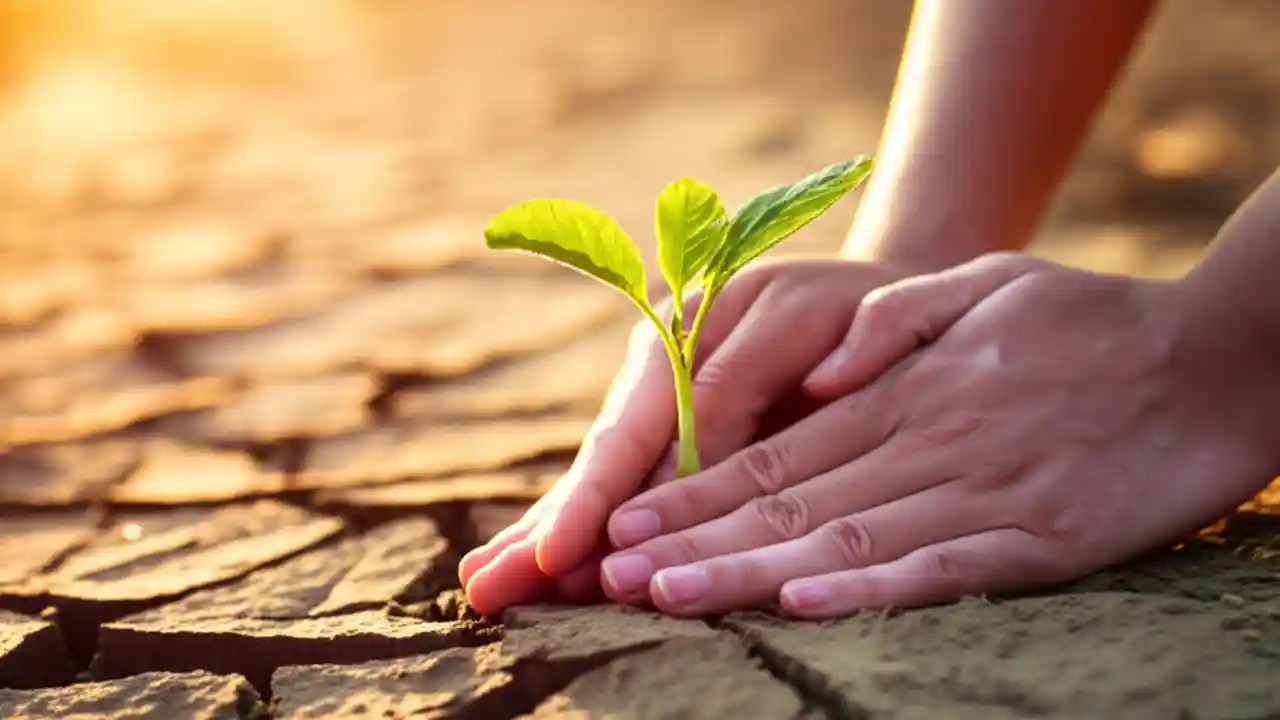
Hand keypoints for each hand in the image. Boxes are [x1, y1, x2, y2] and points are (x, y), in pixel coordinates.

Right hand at [459, 258, 915, 614]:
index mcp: (698, 323)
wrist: (885, 298)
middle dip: (549, 527)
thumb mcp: (829, 320)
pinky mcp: (674, 418)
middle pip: (604, 454)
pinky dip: (584, 521)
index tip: (557, 555)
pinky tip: (538, 561)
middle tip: (486, 586)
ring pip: (605, 471)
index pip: (639, 427)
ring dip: (549, 531)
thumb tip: (689, 469)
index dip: (598, 497)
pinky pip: (627, 476)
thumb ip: (749, 382)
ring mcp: (663, 390)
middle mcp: (665, 358)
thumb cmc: (870, 309)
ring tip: (487, 582)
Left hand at [600, 253, 1279, 617]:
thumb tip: (822, 367)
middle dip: (691, 540)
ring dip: (746, 569)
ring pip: (841, 536)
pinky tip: (801, 602)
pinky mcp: (1038, 541)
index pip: (775, 451)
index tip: (623, 522)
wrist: (1213, 357)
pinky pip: (939, 568)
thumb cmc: (1088, 320)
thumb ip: (897, 321)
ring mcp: (980, 493)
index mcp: (905, 390)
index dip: (693, 491)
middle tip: (609, 571)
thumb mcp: (987, 284)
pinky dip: (867, 586)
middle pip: (786, 500)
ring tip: (665, 595)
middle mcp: (926, 441)